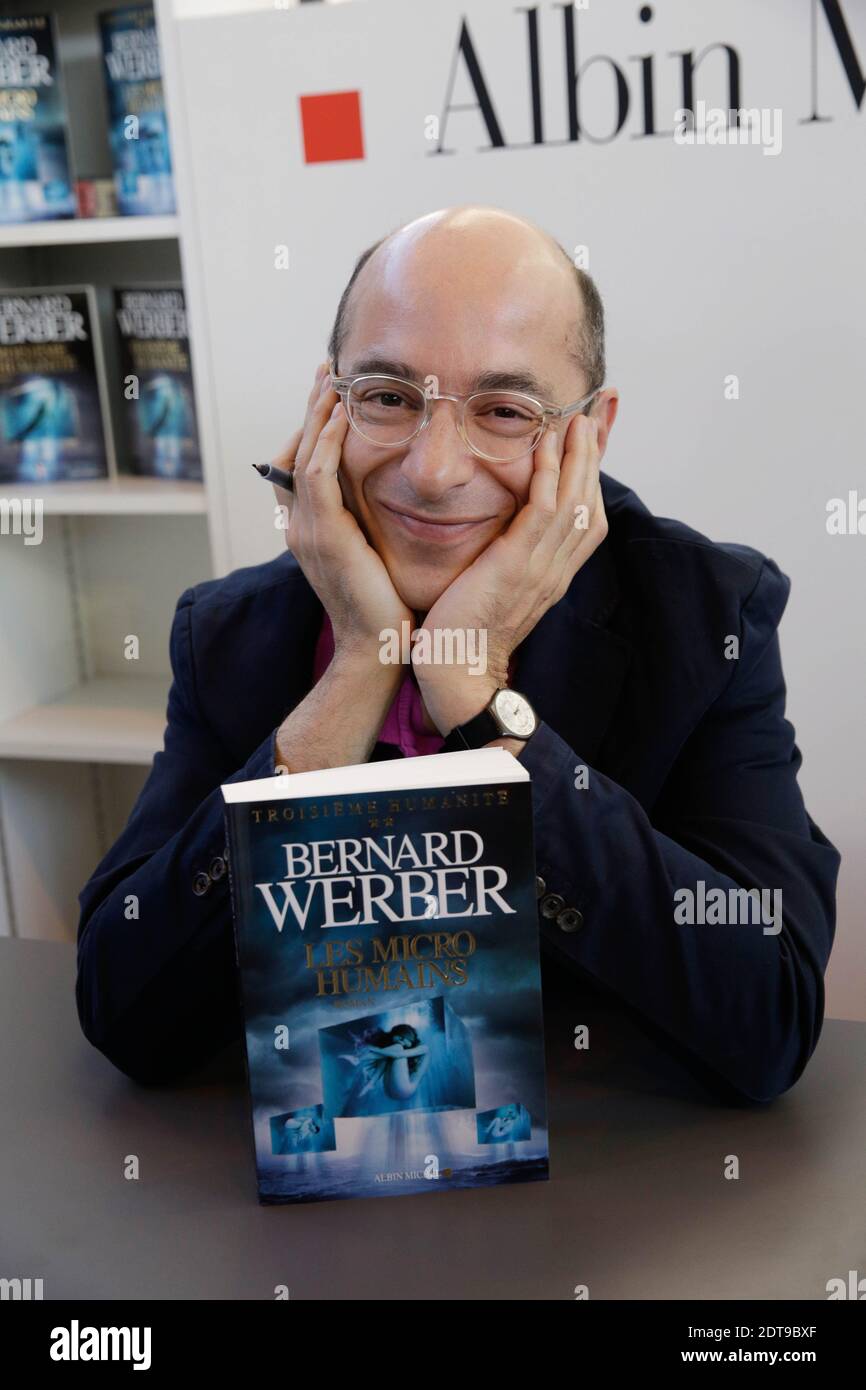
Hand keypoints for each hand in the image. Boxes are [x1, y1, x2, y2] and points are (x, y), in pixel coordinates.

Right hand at [272, 362, 411, 664]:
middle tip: (327, 371)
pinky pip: (318, 474)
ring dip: (318, 412)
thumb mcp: (375, 557)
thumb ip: (374, 526)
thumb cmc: (386, 609)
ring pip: (305, 455)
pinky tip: (343, 412)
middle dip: (312, 409)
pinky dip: (328, 439)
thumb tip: (398, 498)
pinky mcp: (325, 533)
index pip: (300, 467)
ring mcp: (307, 530)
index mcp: (311, 531)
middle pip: (296, 451)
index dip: (313, 429)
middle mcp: (300, 526)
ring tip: (333, 379)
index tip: (332, 396)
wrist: (378, 648)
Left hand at [415, 414, 607, 733]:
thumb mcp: (497, 585)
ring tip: (580, 413)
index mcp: (555, 571)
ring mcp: (543, 566)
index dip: (592, 471)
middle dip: (597, 452)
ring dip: (580, 452)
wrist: (456, 669)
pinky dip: (549, 472)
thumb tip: (507, 529)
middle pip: (590, 498)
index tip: (593, 433)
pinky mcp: (519, 564)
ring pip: (574, 497)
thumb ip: (509, 555)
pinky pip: (544, 509)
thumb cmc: (466, 629)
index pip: (585, 512)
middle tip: (599, 408)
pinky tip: (547, 441)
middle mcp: (558, 566)